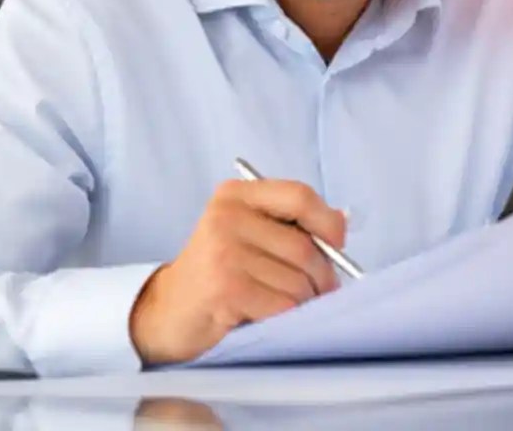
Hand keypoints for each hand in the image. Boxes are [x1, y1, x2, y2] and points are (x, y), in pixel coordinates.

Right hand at [128, 178, 345, 364]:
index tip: (337, 243)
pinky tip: (264, 314)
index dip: (328, 222)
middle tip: (316, 291)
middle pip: (304, 247)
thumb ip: (291, 225)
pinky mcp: (225, 288)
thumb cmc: (219, 274)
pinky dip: (284, 316)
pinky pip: (283, 305)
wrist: (169, 311)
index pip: (300, 195)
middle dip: (320, 276)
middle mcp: (226, 216)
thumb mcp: (248, 235)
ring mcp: (223, 251)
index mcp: (235, 195)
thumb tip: (342, 223)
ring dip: (302, 301)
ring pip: (298, 281)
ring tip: (281, 303)